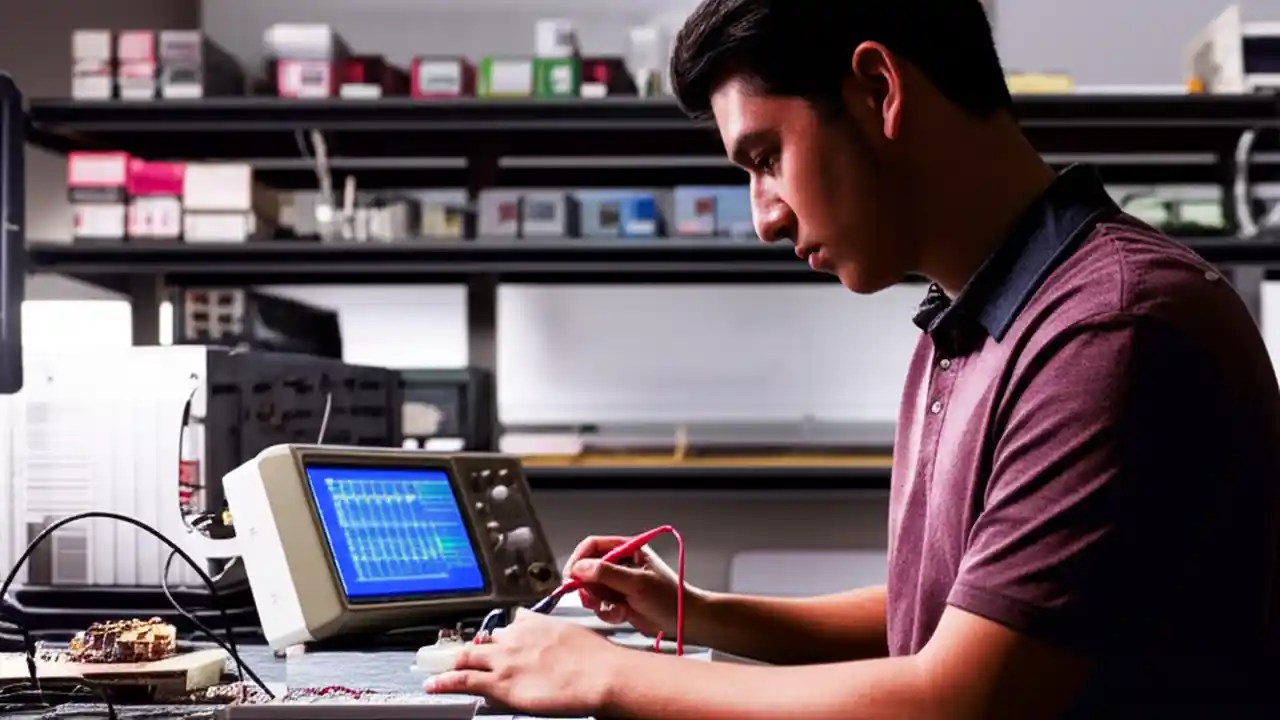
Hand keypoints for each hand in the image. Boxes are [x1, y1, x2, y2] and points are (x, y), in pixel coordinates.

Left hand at [423, 610, 623, 715]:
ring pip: (468, 657)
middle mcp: (515, 637)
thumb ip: (556, 634)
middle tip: (459, 654)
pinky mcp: (499, 682)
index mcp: (534, 623)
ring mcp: (504, 660)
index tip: (494, 639)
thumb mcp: (574, 634)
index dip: (499, 636)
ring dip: (453, 662)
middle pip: (484, 640)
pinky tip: (432, 684)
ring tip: (438, 667)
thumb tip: (557, 639)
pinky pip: (462, 680)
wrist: (600, 674)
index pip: (509, 625)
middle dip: (472, 648)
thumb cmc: (597, 658)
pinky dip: (443, 681)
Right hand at [563, 535, 694, 636]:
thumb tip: (580, 568)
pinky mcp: (618, 601)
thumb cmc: (670, 597)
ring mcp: (618, 583)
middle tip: (593, 599)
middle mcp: (619, 564)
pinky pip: (600, 605)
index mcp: (626, 549)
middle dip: (587, 587)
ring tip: (616, 608)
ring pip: (591, 590)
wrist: (684, 621)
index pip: (592, 546)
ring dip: (599, 602)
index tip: (571, 576)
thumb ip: (607, 573)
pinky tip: (622, 614)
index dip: (578, 559)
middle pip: (587, 570)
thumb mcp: (637, 582)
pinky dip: (608, 612)